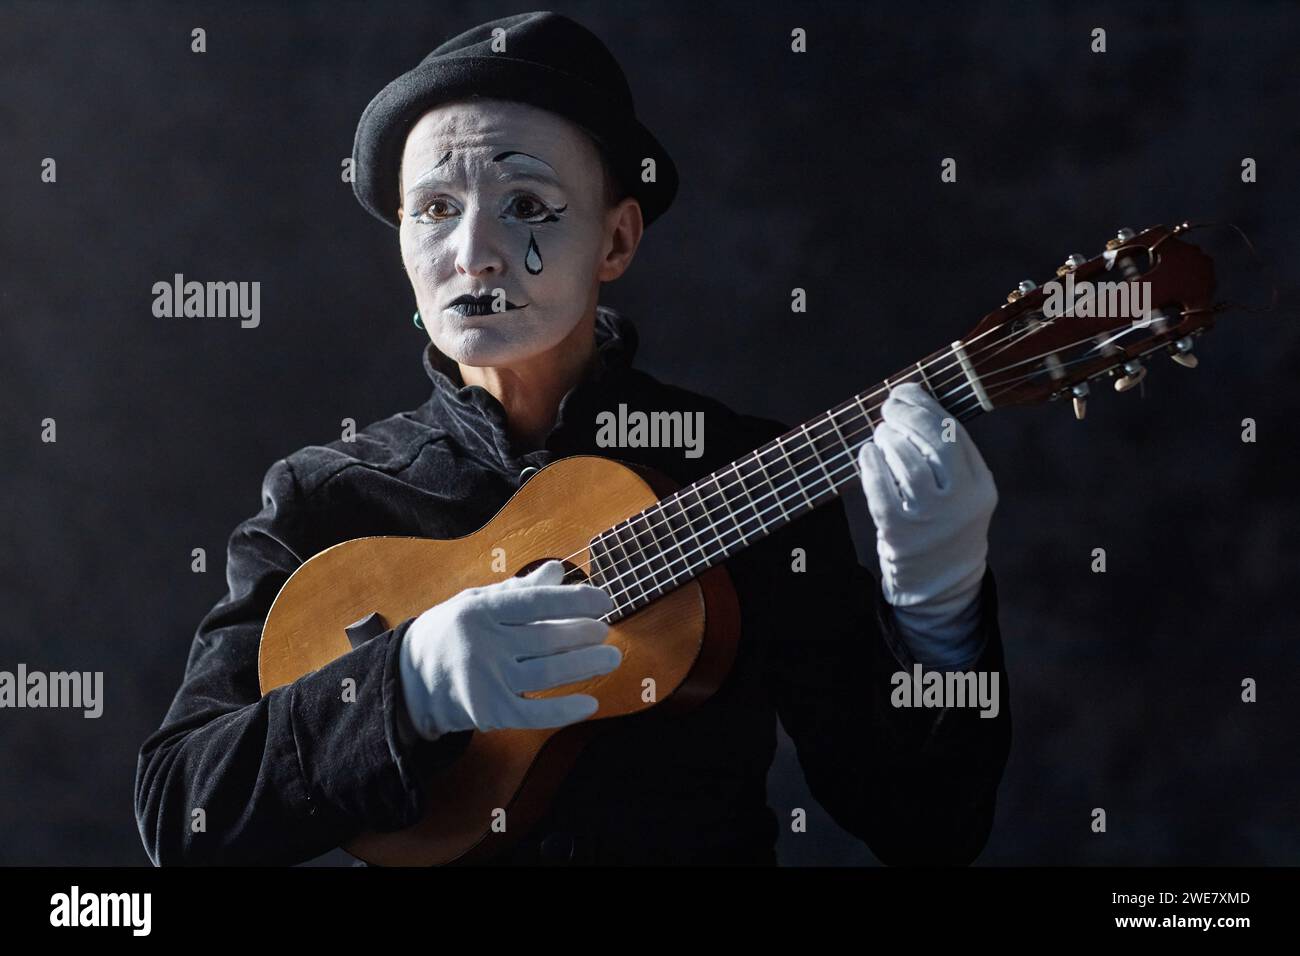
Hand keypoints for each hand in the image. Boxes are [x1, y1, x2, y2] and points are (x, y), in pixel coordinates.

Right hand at [398, 561, 620, 738]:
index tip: (604, 601)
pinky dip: (566, 710)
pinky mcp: (490, 712)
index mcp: (480, 610)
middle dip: (584, 634)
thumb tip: (558, 571)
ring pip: (548, 672)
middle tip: (605, 632)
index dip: (575, 600)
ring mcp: (487, 680)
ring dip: (586, 666)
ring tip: (611, 658)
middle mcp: (484, 643)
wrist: (406, 682)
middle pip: (547, 637)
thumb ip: (518, 590)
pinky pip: (536, 713)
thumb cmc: (449, 634)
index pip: (536, 601)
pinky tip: (590, 703)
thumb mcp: (475, 603)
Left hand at [856, 382, 996, 637]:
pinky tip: (868, 453)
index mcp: (979, 485)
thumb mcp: (962, 490)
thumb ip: (948, 453)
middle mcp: (959, 502)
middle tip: (888, 407)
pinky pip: (879, 488)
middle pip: (933, 441)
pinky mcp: (898, 532)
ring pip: (906, 461)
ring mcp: (928, 518)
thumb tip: (910, 400)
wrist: (939, 581)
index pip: (953, 432)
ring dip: (888, 438)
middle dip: (906, 415)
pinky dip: (870, 463)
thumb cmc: (944, 521)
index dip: (924, 404)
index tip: (906, 392)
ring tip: (882, 435)